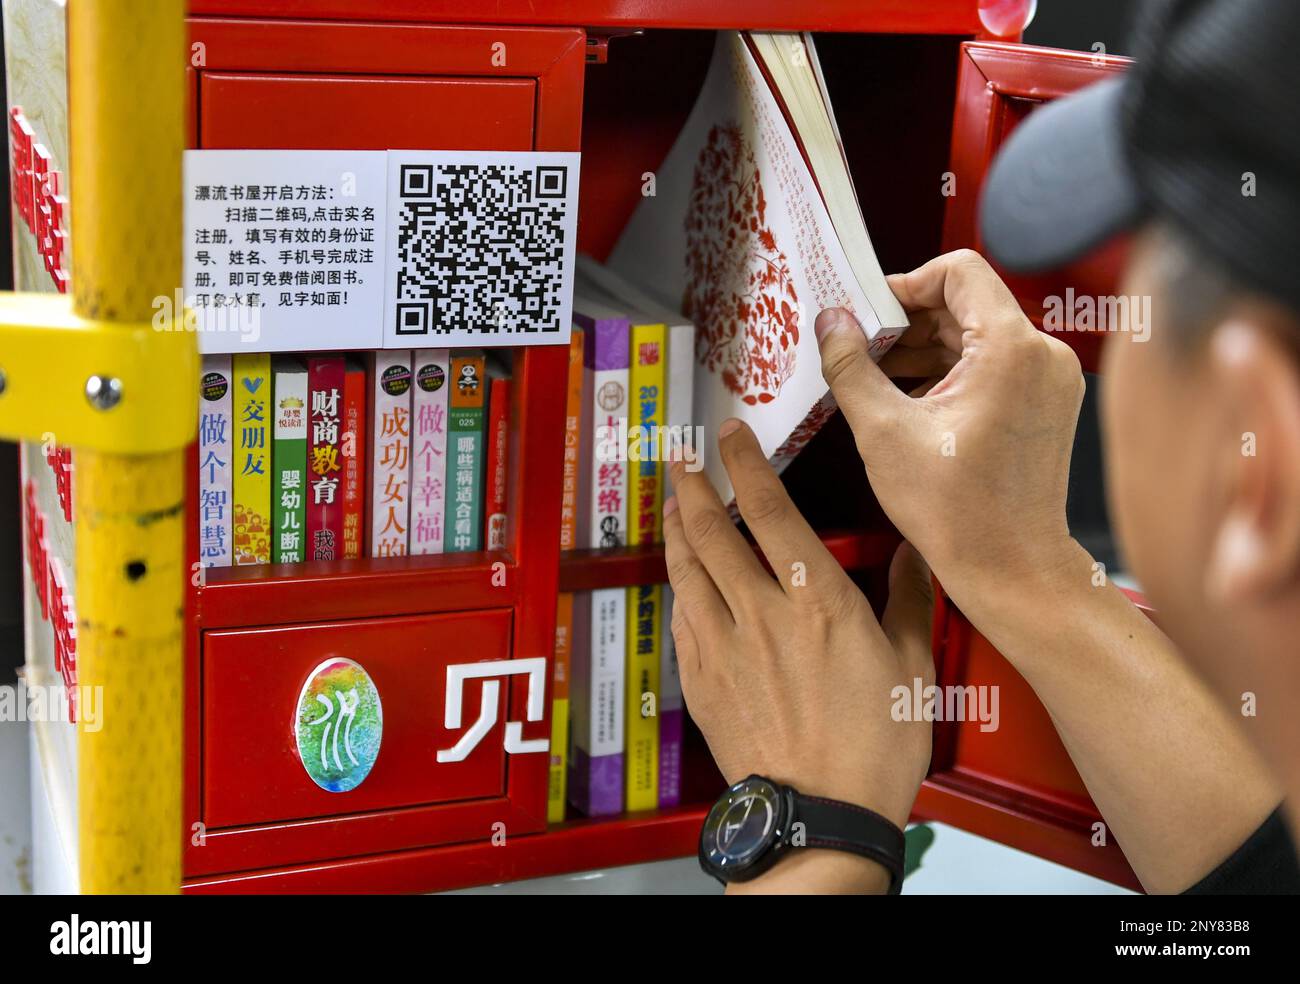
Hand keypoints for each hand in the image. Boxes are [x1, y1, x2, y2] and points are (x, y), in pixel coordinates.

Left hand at [663, 419, 934, 833]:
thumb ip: (910, 600)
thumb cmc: (874, 748)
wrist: (821, 815)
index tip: (730, 435)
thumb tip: (916, 553)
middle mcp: (762, 614)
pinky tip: (681, 578)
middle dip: (694, 484)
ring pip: (686, 570)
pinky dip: (679, 587)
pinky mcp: (702, 681)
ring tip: (675, 502)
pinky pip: (681, 618)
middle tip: (683, 457)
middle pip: (712, 531)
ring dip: (677, 529)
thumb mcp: (912, 666)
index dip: (745, 464)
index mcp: (818, 601)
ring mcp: (725, 647)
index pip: (770, 509)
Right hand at [816, 249, 1084, 610]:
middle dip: (909, 323)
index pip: (959, 271)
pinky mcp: (1047, 404)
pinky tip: (912, 403)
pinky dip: (951, 372)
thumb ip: (851, 367)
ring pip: (978, 335)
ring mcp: (1050, 380)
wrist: (1012, 568)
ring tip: (879, 379)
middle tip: (862, 348)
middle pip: (967, 303)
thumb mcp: (883, 432)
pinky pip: (994, 365)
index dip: (906, 284)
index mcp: (1010, 349)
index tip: (871, 312)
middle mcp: (1042, 355)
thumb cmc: (960, 513)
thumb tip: (832, 323)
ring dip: (926, 349)